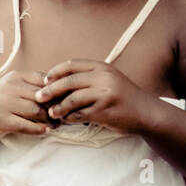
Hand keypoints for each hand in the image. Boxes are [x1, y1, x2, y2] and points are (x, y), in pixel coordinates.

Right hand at [0, 70, 57, 140]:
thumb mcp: (12, 87)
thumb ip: (32, 86)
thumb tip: (60, 90)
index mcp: (15, 77)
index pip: (44, 80)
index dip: (56, 92)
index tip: (62, 101)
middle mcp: (9, 88)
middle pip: (43, 98)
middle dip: (55, 108)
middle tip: (61, 116)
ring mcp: (4, 104)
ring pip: (37, 112)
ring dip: (49, 120)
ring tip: (55, 124)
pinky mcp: (2, 120)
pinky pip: (27, 126)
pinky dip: (39, 129)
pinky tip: (44, 131)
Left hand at [34, 59, 155, 134]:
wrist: (146, 112)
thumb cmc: (122, 97)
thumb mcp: (108, 79)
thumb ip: (88, 77)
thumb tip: (56, 80)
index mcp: (102, 67)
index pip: (72, 65)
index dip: (55, 72)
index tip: (45, 80)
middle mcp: (103, 77)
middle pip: (68, 81)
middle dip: (50, 89)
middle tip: (39, 97)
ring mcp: (105, 94)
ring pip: (72, 99)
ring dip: (58, 107)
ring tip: (52, 113)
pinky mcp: (105, 110)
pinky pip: (79, 114)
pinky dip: (69, 118)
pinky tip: (65, 120)